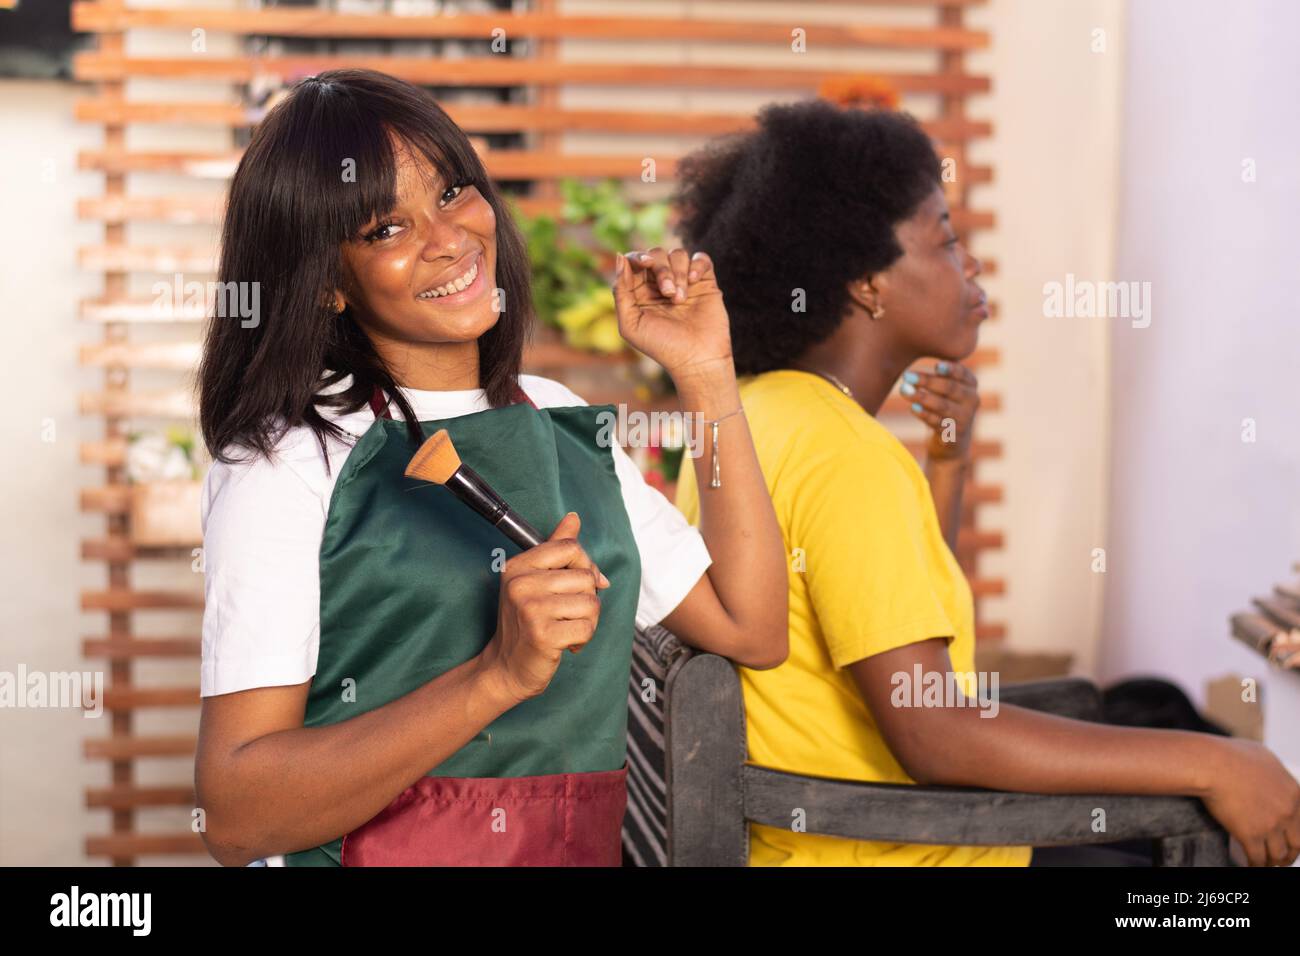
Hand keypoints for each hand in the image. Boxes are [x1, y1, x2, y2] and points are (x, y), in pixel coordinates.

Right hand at [478, 512, 609, 704]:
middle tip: (567, 615)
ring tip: (566, 629)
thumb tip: (573, 518)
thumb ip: (556, 549)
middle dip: (586, 599)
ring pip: (591, 602)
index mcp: (518, 566)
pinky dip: (583, 639)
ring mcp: (530, 608)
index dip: (586, 565)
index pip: (570, 547)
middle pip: (585, 576)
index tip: (583, 584)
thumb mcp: (536, 581)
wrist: (507, 668)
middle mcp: (520, 584)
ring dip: (587, 622)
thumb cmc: (526, 623)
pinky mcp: (542, 634)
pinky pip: (587, 627)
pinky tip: (565, 643)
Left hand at [612, 248, 733, 382]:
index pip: (635, 262)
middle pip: (657, 254)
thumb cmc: (662, 347)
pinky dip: (697, 265)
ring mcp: (683, 282)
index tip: (645, 264)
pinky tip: (695, 281)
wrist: (697, 359)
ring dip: (678, 273)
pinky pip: (701, 258)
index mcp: (639, 292)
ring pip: (678, 254)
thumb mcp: (630, 324)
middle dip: (661, 269)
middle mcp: (660, 284)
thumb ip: (620, 292)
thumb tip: (619, 257)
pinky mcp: (704, 282)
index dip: (638, 257)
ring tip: (680, 299)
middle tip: (668, 294)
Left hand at [901, 361, 979, 460]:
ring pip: (943, 406)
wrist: (952, 440)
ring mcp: (965, 418)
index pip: (962, 373)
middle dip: (927, 381)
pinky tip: (913, 408)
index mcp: (971, 384)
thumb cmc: (945, 406)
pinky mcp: (955, 434)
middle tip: (907, 376)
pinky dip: (924, 415)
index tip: (936, 366)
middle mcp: (972, 400)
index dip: (950, 369)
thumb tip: (912, 373)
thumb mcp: (946, 390)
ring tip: (904, 391)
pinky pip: (938, 422)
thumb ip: (937, 377)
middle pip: (950, 388)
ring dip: (922, 398)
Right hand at [1201, 737, 1299, 865]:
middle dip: (1289, 854)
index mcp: (1293, 792)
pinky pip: (1257, 858)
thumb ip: (1273, 770)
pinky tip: (1251, 866)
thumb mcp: (1262, 755)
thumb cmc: (1230, 754)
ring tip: (1266, 864)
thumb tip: (1270, 774)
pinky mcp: (1250, 835)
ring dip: (1272, 862)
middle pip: (1296, 842)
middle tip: (1282, 858)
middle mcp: (1287, 811)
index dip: (1296, 834)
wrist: (1210, 763)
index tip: (1290, 840)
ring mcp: (1270, 824)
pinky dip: (1255, 865)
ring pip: (1278, 854)